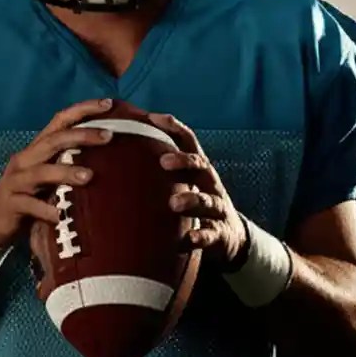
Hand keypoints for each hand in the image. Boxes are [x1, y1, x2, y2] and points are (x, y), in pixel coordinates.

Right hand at [0, 98, 116, 247]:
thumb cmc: (29, 195)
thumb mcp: (49, 175)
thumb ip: (69, 164)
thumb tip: (110, 159)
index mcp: (37, 149)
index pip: (60, 120)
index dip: (83, 109)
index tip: (108, 104)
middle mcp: (26, 159)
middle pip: (53, 141)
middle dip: (81, 136)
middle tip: (108, 136)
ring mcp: (16, 181)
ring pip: (41, 172)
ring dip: (66, 172)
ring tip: (89, 177)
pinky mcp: (11, 203)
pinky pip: (29, 205)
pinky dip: (46, 209)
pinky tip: (61, 215)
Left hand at [148, 113, 247, 267]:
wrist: (231, 237)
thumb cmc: (197, 203)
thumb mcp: (187, 182)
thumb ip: (165, 167)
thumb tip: (125, 147)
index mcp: (200, 170)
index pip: (190, 143)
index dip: (175, 128)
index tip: (154, 118)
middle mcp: (211, 185)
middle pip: (201, 166)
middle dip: (184, 161)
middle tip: (163, 161)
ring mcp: (218, 209)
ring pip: (207, 201)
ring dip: (191, 199)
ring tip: (174, 203)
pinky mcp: (220, 234)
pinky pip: (211, 235)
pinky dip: (200, 236)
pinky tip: (190, 238)